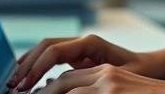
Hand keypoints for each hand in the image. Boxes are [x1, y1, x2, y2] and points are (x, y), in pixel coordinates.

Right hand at [9, 35, 146, 91]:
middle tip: (12, 86)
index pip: (54, 50)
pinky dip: (39, 67)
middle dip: (27, 64)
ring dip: (29, 64)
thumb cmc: (140, 73)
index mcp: (91, 43)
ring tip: (15, 83)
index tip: (23, 86)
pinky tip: (28, 80)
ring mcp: (80, 49)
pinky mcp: (79, 58)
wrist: (153, 68)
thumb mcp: (116, 79)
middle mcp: (83, 42)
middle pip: (46, 46)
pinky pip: (54, 58)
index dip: (36, 67)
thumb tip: (63, 87)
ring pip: (47, 50)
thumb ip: (91, 81)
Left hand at [38, 67, 164, 93]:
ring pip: (65, 90)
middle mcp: (103, 75)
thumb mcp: (122, 89)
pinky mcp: (113, 92)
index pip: (64, 79)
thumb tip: (65, 91)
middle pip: (60, 84)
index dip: (43, 90)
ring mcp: (108, 85)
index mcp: (104, 73)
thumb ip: (98, 90)